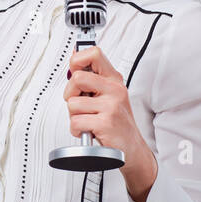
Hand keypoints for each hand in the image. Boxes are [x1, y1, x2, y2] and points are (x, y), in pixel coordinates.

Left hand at [62, 46, 155, 179]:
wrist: (131, 147)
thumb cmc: (116, 122)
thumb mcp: (107, 95)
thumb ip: (91, 78)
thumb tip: (73, 58)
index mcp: (113, 80)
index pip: (93, 54)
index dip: (77, 60)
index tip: (75, 70)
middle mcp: (114, 89)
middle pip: (77, 77)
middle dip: (70, 93)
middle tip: (79, 104)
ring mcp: (111, 105)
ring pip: (72, 103)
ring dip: (74, 116)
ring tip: (88, 120)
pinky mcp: (106, 122)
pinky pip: (75, 122)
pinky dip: (76, 130)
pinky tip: (88, 130)